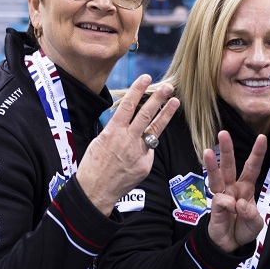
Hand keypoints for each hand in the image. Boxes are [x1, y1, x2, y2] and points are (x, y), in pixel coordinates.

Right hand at [76, 75, 179, 214]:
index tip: (146, 77)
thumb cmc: (94, 165)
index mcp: (113, 131)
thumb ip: (116, 130)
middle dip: (158, 98)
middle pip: (145, 114)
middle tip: (168, 86)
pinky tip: (144, 145)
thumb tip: (127, 121)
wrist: (95, 191)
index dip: (138, 90)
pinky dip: (148, 145)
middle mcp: (127, 139)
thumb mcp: (100, 141)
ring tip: (175, 102)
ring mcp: (138, 152)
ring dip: (166, 114)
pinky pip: (149, 150)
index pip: (128, 105)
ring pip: (154, 129)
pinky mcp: (145, 164)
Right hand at [203, 130, 266, 252]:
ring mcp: (222, 195)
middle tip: (223, 133)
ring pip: (217, 176)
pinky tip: (230, 211)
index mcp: (246, 187)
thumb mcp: (256, 223)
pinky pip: (221, 200)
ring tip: (208, 152)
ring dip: (213, 165)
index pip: (252, 167)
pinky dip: (227, 205)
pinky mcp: (214, 206)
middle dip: (227, 149)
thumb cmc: (243, 229)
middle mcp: (232, 187)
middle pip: (229, 165)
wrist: (230, 245)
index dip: (257, 153)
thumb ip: (251, 214)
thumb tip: (239, 203)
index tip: (261, 138)